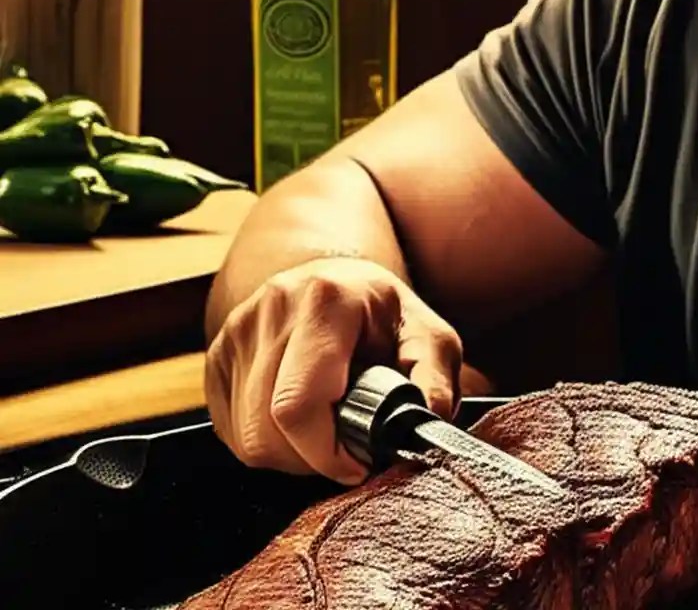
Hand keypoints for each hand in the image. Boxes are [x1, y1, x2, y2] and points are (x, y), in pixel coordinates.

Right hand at [205, 257, 462, 484]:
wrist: (337, 280)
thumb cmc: (387, 316)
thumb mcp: (430, 337)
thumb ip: (435, 379)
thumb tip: (427, 420)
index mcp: (327, 300)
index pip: (300, 402)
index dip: (327, 452)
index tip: (358, 464)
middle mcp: (272, 309)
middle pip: (268, 429)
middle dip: (311, 460)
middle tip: (348, 452)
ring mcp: (236, 332)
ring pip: (247, 437)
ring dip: (290, 456)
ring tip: (327, 433)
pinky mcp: (217, 356)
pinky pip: (232, 431)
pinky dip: (268, 444)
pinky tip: (300, 425)